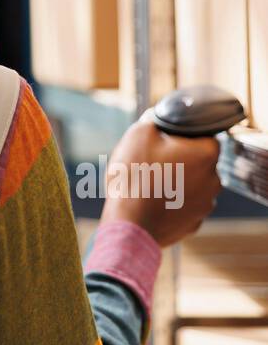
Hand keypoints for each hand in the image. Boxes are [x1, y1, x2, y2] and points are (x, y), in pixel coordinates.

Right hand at [100, 116, 220, 246]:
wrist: (129, 225)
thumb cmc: (135, 177)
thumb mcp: (139, 134)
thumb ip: (155, 120)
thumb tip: (159, 119)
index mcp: (206, 153)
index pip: (202, 134)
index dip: (180, 135)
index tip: (162, 141)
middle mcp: (214, 180)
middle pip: (197, 160)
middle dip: (179, 159)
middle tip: (152, 162)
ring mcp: (205, 205)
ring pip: (192, 184)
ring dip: (176, 181)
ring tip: (149, 184)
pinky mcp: (194, 224)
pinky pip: (185, 205)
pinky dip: (172, 202)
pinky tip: (152, 202)